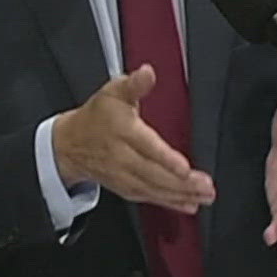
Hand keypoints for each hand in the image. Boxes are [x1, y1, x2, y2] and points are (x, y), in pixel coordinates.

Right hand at [53, 66, 214, 212]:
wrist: (70, 144)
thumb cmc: (97, 116)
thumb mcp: (112, 92)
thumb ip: (134, 84)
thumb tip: (147, 73)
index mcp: (122, 131)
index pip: (146, 147)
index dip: (165, 159)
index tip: (184, 167)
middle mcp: (122, 157)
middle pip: (153, 173)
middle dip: (181, 183)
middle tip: (205, 186)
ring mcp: (123, 176)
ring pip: (153, 189)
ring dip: (180, 195)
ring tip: (204, 196)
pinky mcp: (125, 188)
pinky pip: (149, 197)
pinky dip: (170, 203)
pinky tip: (189, 204)